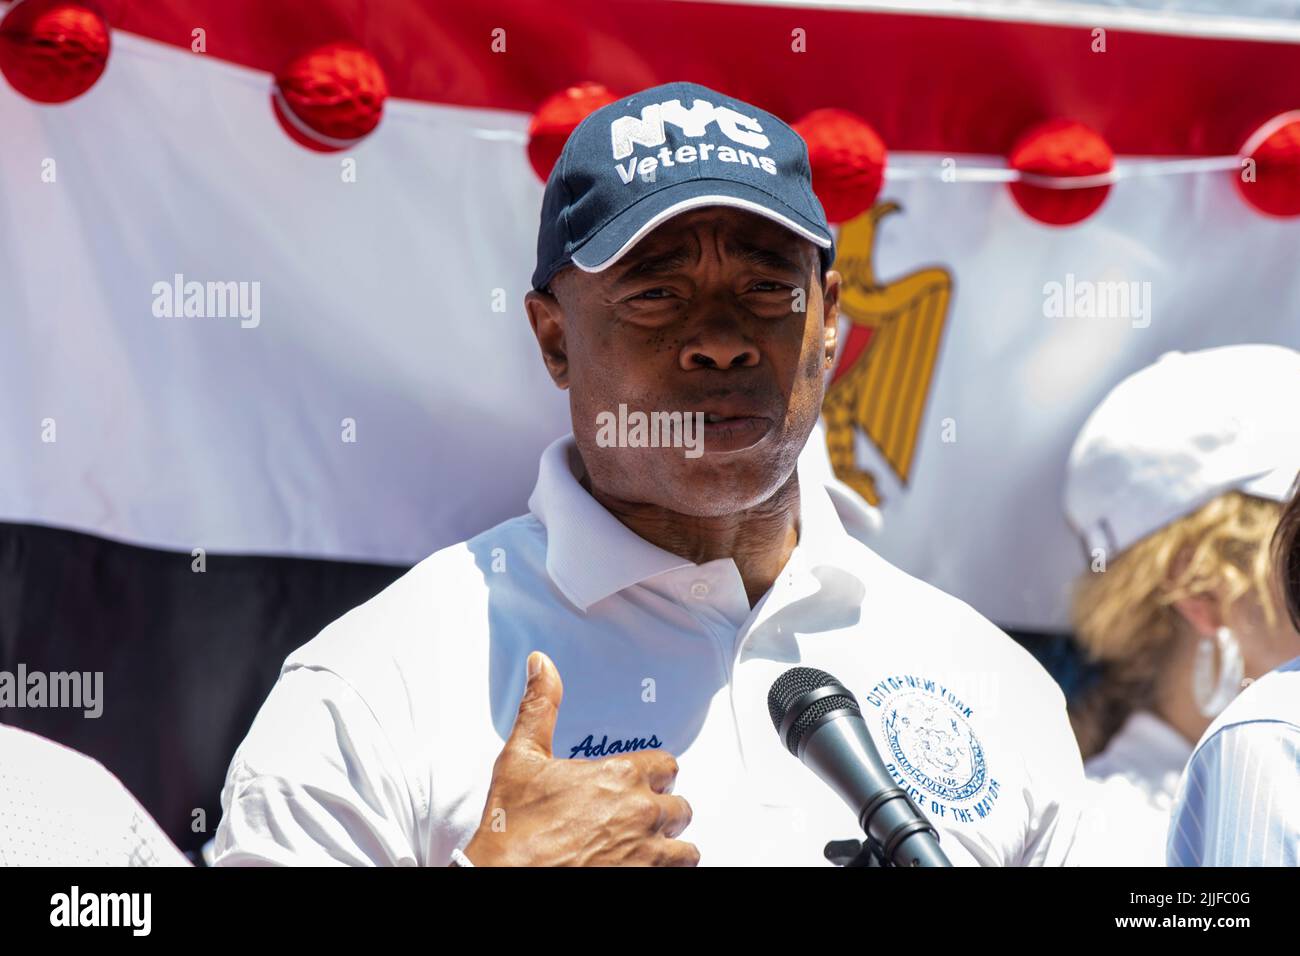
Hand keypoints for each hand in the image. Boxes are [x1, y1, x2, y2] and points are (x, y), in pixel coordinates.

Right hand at [462, 651, 697, 865]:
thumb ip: (540, 706)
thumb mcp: (520, 758)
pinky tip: (638, 868)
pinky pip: (677, 875)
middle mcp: (642, 814)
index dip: (652, 776)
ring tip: (642, 850)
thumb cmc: (512, 829)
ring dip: (669, 847)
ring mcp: (647, 855)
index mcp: (619, 776)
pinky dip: (662, 872)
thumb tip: (541, 664)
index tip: (636, 784)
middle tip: (634, 820)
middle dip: (661, 812)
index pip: (667, 767)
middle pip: (680, 807)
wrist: (505, 880)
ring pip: (685, 848)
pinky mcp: (646, 881)